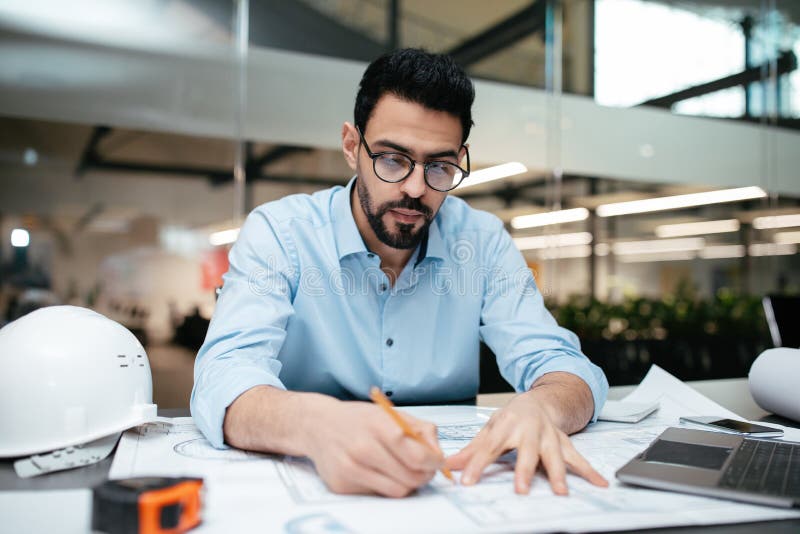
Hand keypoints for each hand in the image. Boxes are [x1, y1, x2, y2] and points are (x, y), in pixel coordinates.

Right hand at [303, 399, 444, 497]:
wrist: (317, 425)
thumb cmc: (358, 419)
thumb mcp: (391, 413)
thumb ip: (421, 429)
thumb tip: (438, 454)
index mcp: (378, 426)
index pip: (418, 456)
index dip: (434, 462)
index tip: (437, 461)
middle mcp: (363, 449)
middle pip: (411, 478)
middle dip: (424, 475)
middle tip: (423, 468)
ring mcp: (350, 469)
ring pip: (397, 490)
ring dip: (407, 483)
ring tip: (403, 470)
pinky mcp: (341, 485)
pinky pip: (377, 494)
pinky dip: (385, 485)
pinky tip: (378, 471)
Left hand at [445, 391, 607, 494]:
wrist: (538, 402)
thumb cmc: (511, 418)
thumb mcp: (489, 429)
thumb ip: (471, 450)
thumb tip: (450, 466)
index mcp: (506, 425)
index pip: (489, 447)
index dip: (477, 464)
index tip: (467, 481)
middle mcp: (529, 429)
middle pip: (527, 451)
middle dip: (524, 470)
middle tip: (521, 489)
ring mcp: (549, 436)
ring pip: (555, 455)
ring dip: (558, 473)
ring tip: (561, 492)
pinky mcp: (564, 443)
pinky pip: (578, 458)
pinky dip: (590, 472)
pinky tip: (600, 484)